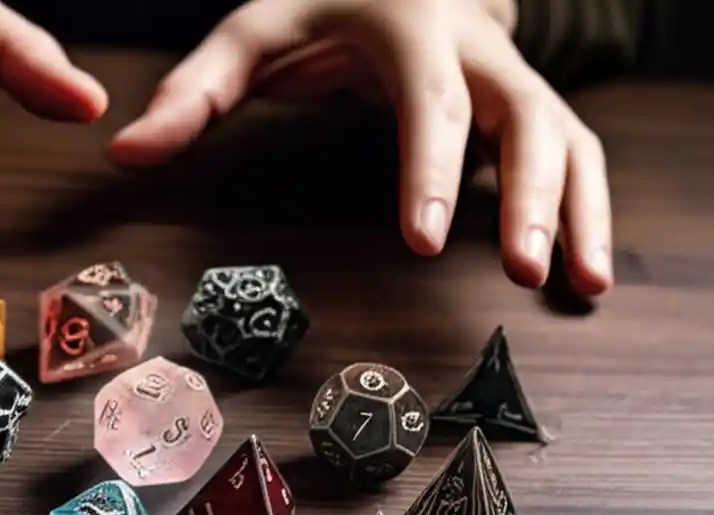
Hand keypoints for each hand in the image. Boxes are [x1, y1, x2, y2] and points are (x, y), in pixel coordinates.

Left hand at [110, 0, 611, 294]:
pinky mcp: (530, 107)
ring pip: (570, 138)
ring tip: (581, 288)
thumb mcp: (254, 32)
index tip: (422, 241)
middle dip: (530, 197)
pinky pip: (576, 155)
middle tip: (523, 271)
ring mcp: (515, 77)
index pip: (430, 103)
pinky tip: (585, 274)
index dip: (431, 169)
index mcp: (412, 29)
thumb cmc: (322, 5)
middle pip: (525, 119)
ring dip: (581, 212)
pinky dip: (588, 210)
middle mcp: (478, 53)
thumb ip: (194, 92)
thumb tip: (124, 150)